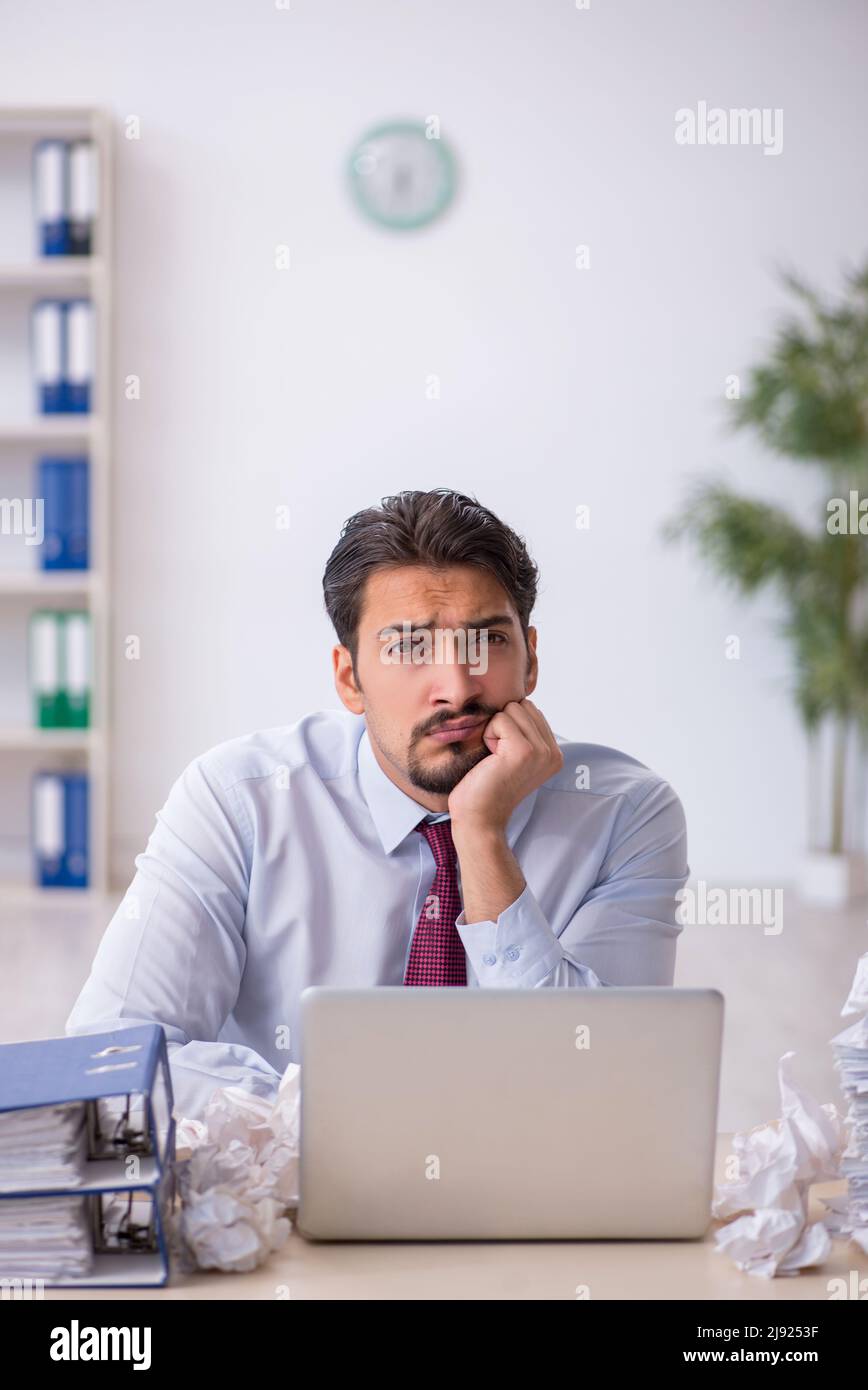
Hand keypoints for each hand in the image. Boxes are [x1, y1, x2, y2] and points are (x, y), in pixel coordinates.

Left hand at [447, 698, 563, 837]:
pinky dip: (488, 735)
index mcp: (554, 753)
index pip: (532, 710)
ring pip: (512, 709)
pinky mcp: (524, 751)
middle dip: (504, 724)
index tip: (506, 755)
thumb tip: (518, 700)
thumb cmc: (487, 785)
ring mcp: (541, 752)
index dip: (510, 726)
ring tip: (495, 758)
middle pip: (523, 705)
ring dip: (495, 730)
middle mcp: (553, 752)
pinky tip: (491, 759)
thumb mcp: (514, 754)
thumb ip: (525, 731)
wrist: (479, 817)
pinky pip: (500, 719)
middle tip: (498, 756)